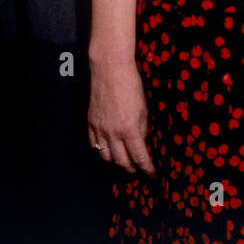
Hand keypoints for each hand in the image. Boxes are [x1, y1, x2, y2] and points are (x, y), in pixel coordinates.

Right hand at [88, 59, 155, 175]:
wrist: (110, 69)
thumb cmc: (130, 85)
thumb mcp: (144, 108)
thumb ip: (142, 129)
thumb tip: (141, 142)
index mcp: (129, 129)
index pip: (139, 157)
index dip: (146, 168)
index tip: (152, 174)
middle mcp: (112, 132)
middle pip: (121, 161)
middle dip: (131, 169)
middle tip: (138, 170)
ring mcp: (99, 128)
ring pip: (105, 156)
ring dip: (115, 162)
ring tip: (123, 162)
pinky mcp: (91, 122)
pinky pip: (94, 144)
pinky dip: (101, 150)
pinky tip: (108, 150)